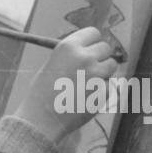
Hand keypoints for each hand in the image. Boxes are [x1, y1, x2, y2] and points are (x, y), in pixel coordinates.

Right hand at [15, 27, 124, 141]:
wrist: (40, 120)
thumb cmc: (41, 94)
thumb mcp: (51, 65)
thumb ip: (71, 56)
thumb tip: (91, 51)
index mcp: (68, 47)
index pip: (93, 33)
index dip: (92, 42)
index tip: (90, 50)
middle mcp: (84, 57)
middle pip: (106, 48)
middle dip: (99, 58)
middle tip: (87, 71)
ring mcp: (96, 75)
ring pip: (111, 66)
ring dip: (103, 73)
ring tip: (86, 85)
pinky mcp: (103, 92)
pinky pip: (109, 86)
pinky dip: (101, 92)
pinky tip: (85, 99)